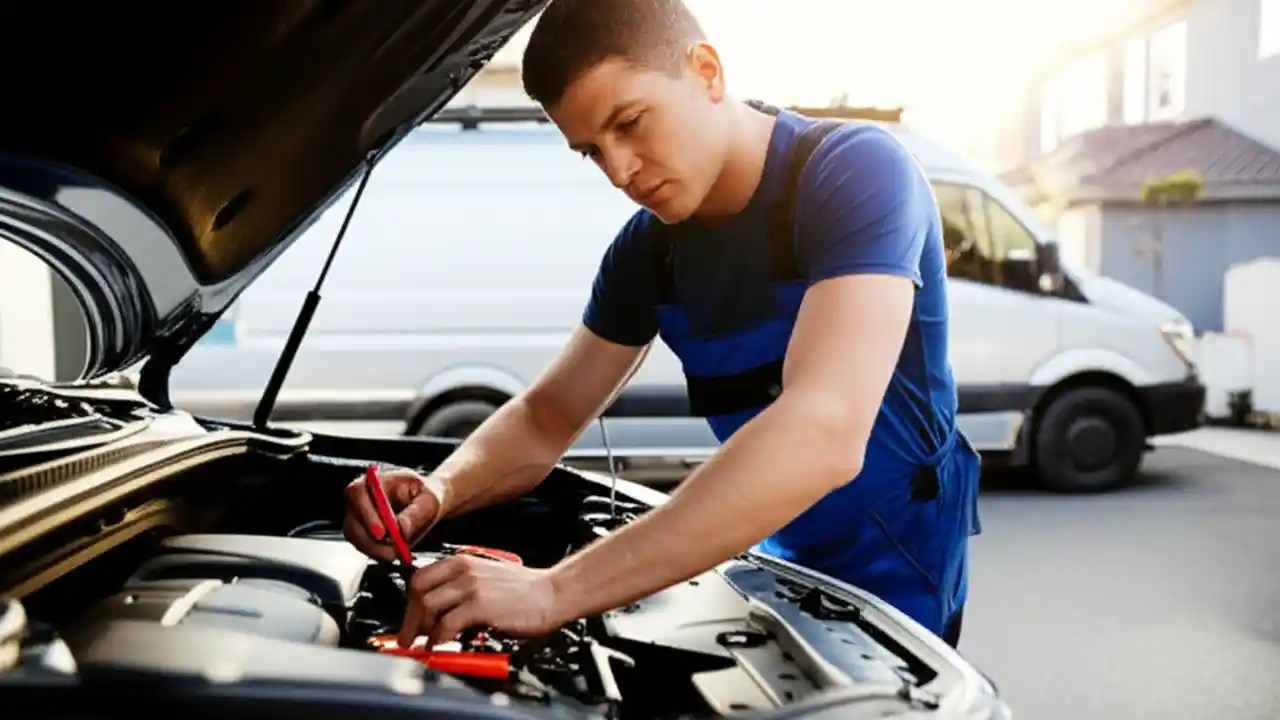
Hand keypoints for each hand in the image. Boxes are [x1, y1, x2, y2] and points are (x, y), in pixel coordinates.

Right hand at [343, 467, 441, 561]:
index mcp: (374, 480)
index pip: (358, 492)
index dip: (367, 514)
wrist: (425, 503)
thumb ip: (415, 514)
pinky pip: (362, 546)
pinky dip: (377, 553)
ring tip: (398, 553)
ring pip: (355, 537)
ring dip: (375, 549)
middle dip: (370, 540)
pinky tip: (394, 553)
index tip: (382, 533)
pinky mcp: (361, 532)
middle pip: (352, 520)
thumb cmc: (425, 496)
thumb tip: (401, 529)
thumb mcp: (429, 501)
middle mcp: (360, 497)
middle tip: (392, 552)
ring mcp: (358, 515)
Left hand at [399, 555, 565, 647]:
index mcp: (462, 561)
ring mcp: (471, 586)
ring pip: (428, 606)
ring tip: (426, 643)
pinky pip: (446, 624)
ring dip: (422, 629)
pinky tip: (440, 645)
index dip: (410, 602)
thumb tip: (434, 613)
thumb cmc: (522, 590)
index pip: (421, 577)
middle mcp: (464, 569)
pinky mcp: (480, 605)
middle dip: (410, 618)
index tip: (409, 619)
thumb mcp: (485, 578)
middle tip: (409, 637)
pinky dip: (437, 638)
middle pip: (419, 591)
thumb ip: (459, 589)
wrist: (551, 593)